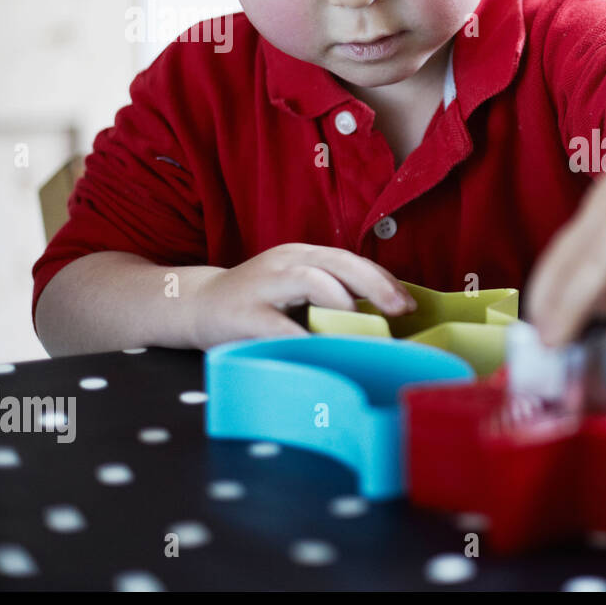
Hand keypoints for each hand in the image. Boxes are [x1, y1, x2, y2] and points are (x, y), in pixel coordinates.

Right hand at [186, 243, 414, 349]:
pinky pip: (275, 323)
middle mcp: (286, 262)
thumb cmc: (259, 303)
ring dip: (341, 299)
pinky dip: (301, 335)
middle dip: (374, 284)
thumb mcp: (298, 289)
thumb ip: (333, 295)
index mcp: (305, 256)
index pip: (352, 260)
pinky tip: (321, 348)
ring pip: (309, 278)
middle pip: (338, 262)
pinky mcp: (241, 313)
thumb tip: (385, 315)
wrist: (195, 305)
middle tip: (401, 309)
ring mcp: (263, 285)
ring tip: (362, 322)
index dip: (383, 279)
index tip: (410, 304)